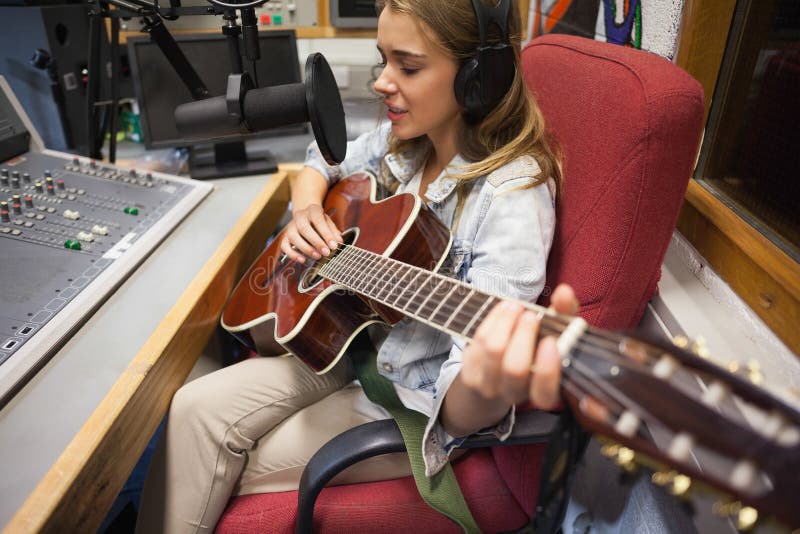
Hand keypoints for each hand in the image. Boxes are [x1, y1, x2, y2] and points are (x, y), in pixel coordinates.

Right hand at [280, 204, 342, 262]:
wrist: (305, 216)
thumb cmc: (318, 221)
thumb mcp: (328, 222)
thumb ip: (333, 231)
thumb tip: (338, 241)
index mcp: (312, 210)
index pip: (318, 220)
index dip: (326, 233)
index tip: (334, 245)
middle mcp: (299, 217)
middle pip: (304, 229)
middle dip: (316, 242)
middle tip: (326, 252)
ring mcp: (290, 227)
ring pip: (294, 238)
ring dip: (306, 249)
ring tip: (318, 256)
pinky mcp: (285, 237)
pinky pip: (284, 246)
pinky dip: (293, 254)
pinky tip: (303, 259)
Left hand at [460, 284, 578, 409]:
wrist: (499, 375)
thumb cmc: (536, 350)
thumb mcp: (556, 335)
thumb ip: (564, 314)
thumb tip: (564, 292)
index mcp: (542, 393)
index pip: (543, 393)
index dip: (547, 371)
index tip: (550, 342)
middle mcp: (514, 394)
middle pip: (515, 369)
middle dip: (523, 335)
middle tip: (531, 316)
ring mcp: (488, 385)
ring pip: (493, 350)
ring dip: (505, 321)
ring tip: (516, 306)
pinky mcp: (469, 372)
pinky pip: (478, 341)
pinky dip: (492, 319)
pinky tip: (504, 309)